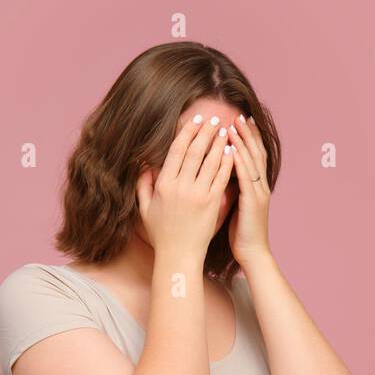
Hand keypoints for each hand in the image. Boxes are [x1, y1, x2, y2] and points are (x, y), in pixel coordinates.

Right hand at [136, 114, 234, 260]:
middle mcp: (180, 186)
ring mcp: (197, 194)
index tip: (194, 119)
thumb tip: (143, 164)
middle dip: (205, 132)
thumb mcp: (144, 208)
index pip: (177, 150)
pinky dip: (227, 163)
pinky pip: (221, 178)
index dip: (187, 132)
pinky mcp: (211, 204)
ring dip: (219, 143)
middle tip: (214, 118)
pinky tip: (232, 152)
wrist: (179, 256)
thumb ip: (143, 184)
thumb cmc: (161, 234)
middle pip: (195, 151)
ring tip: (225, 130)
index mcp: (163, 184)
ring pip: (210, 161)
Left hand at [224, 114, 272, 265]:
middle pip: (255, 153)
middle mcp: (260, 186)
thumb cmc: (241, 233)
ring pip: (252, 161)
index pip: (253, 156)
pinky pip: (245, 177)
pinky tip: (232, 149)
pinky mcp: (252, 202)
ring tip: (234, 125)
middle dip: (247, 133)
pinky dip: (239, 161)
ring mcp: (258, 193)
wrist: (252, 253)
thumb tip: (218, 174)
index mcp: (256, 187)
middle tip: (239, 115)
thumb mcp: (236, 206)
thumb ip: (231, 188)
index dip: (248, 138)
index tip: (239, 122)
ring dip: (243, 141)